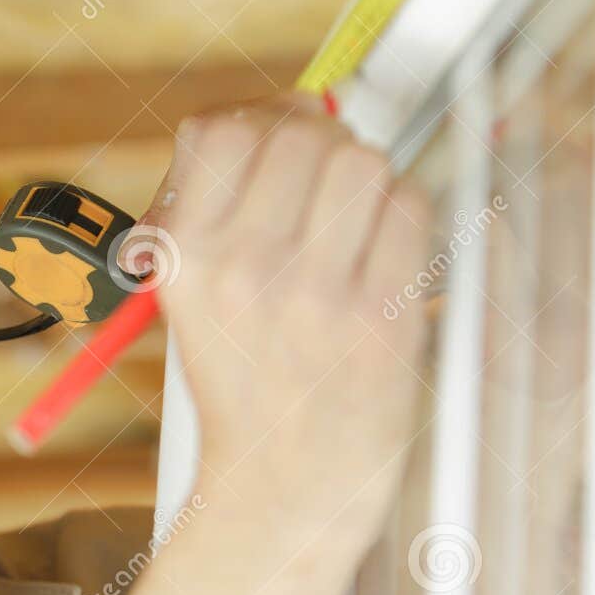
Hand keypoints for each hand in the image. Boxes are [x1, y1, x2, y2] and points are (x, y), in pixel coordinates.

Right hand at [136, 95, 432, 558]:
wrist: (285, 483)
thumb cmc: (246, 383)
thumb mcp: (191, 298)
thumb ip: (218, 208)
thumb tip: (287, 111)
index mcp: (185, 258)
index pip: (222, 129)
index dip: (259, 116)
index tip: (278, 134)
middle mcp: (242, 268)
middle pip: (300, 133)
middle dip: (322, 141)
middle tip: (327, 181)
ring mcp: (313, 292)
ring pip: (361, 162)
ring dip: (367, 177)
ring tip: (354, 222)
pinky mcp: (379, 316)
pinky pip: (409, 208)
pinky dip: (404, 215)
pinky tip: (383, 252)